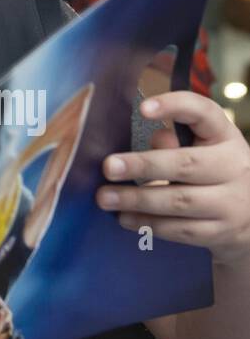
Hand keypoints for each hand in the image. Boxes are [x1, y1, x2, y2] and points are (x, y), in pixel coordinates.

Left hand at [98, 91, 249, 266]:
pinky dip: (149, 224)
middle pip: (185, 164)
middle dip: (143, 165)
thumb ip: (177, 140)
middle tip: (108, 166)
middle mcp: (234, 167)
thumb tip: (156, 138)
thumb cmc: (214, 171)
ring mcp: (231, 203)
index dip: (174, 106)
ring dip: (137, 200)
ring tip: (105, 197)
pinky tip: (125, 218)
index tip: (141, 108)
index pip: (204, 112)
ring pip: (180, 201)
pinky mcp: (221, 233)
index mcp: (225, 136)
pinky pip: (181, 230)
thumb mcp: (203, 148)